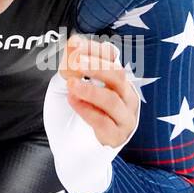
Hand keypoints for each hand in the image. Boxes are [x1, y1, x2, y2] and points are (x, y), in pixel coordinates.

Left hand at [59, 33, 140, 147]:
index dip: (95, 49)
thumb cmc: (71, 117)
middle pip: (117, 75)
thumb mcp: (67, 87)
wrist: (71, 152)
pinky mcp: (116, 136)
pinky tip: (72, 102)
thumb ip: (70, 67)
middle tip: (75, 62)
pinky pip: (104, 121)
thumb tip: (73, 40)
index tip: (75, 44)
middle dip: (95, 67)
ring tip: (71, 85)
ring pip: (113, 99)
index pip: (112, 58)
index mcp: (115, 80)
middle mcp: (126, 96)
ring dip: (91, 90)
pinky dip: (86, 110)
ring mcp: (124, 118)